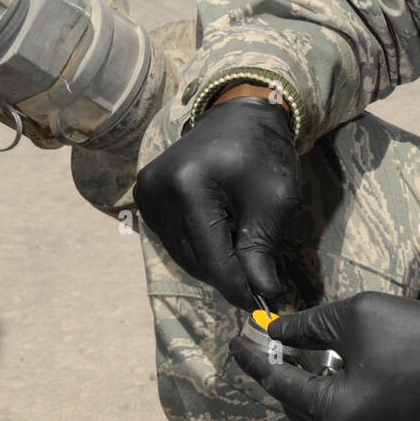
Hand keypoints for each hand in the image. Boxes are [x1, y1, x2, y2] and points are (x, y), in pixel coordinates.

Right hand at [134, 96, 300, 310]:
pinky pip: (174, 239)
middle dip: (230, 275)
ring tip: (246, 247)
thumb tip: (263, 296)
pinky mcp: (145, 195)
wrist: (241, 114)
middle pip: (195, 260)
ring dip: (215, 261)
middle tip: (264, 280)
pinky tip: (224, 230)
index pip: (212, 257)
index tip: (265, 307)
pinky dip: (200, 245)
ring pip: (183, 255)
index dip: (239, 287)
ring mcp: (146, 192)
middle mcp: (158, 190)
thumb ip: (262, 249)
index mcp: (189, 186)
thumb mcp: (274, 199)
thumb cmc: (263, 152)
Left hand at [229, 291, 419, 420]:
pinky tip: (333, 373)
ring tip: (300, 354)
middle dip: (281, 373)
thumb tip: (275, 332)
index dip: (254, 359)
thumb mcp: (358, 317)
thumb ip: (308, 326)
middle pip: (295, 407)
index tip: (234, 339)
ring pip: (317, 419)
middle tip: (268, 341)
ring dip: (307, 388)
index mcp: (333, 415)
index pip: (278, 384)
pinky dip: (332, 402)